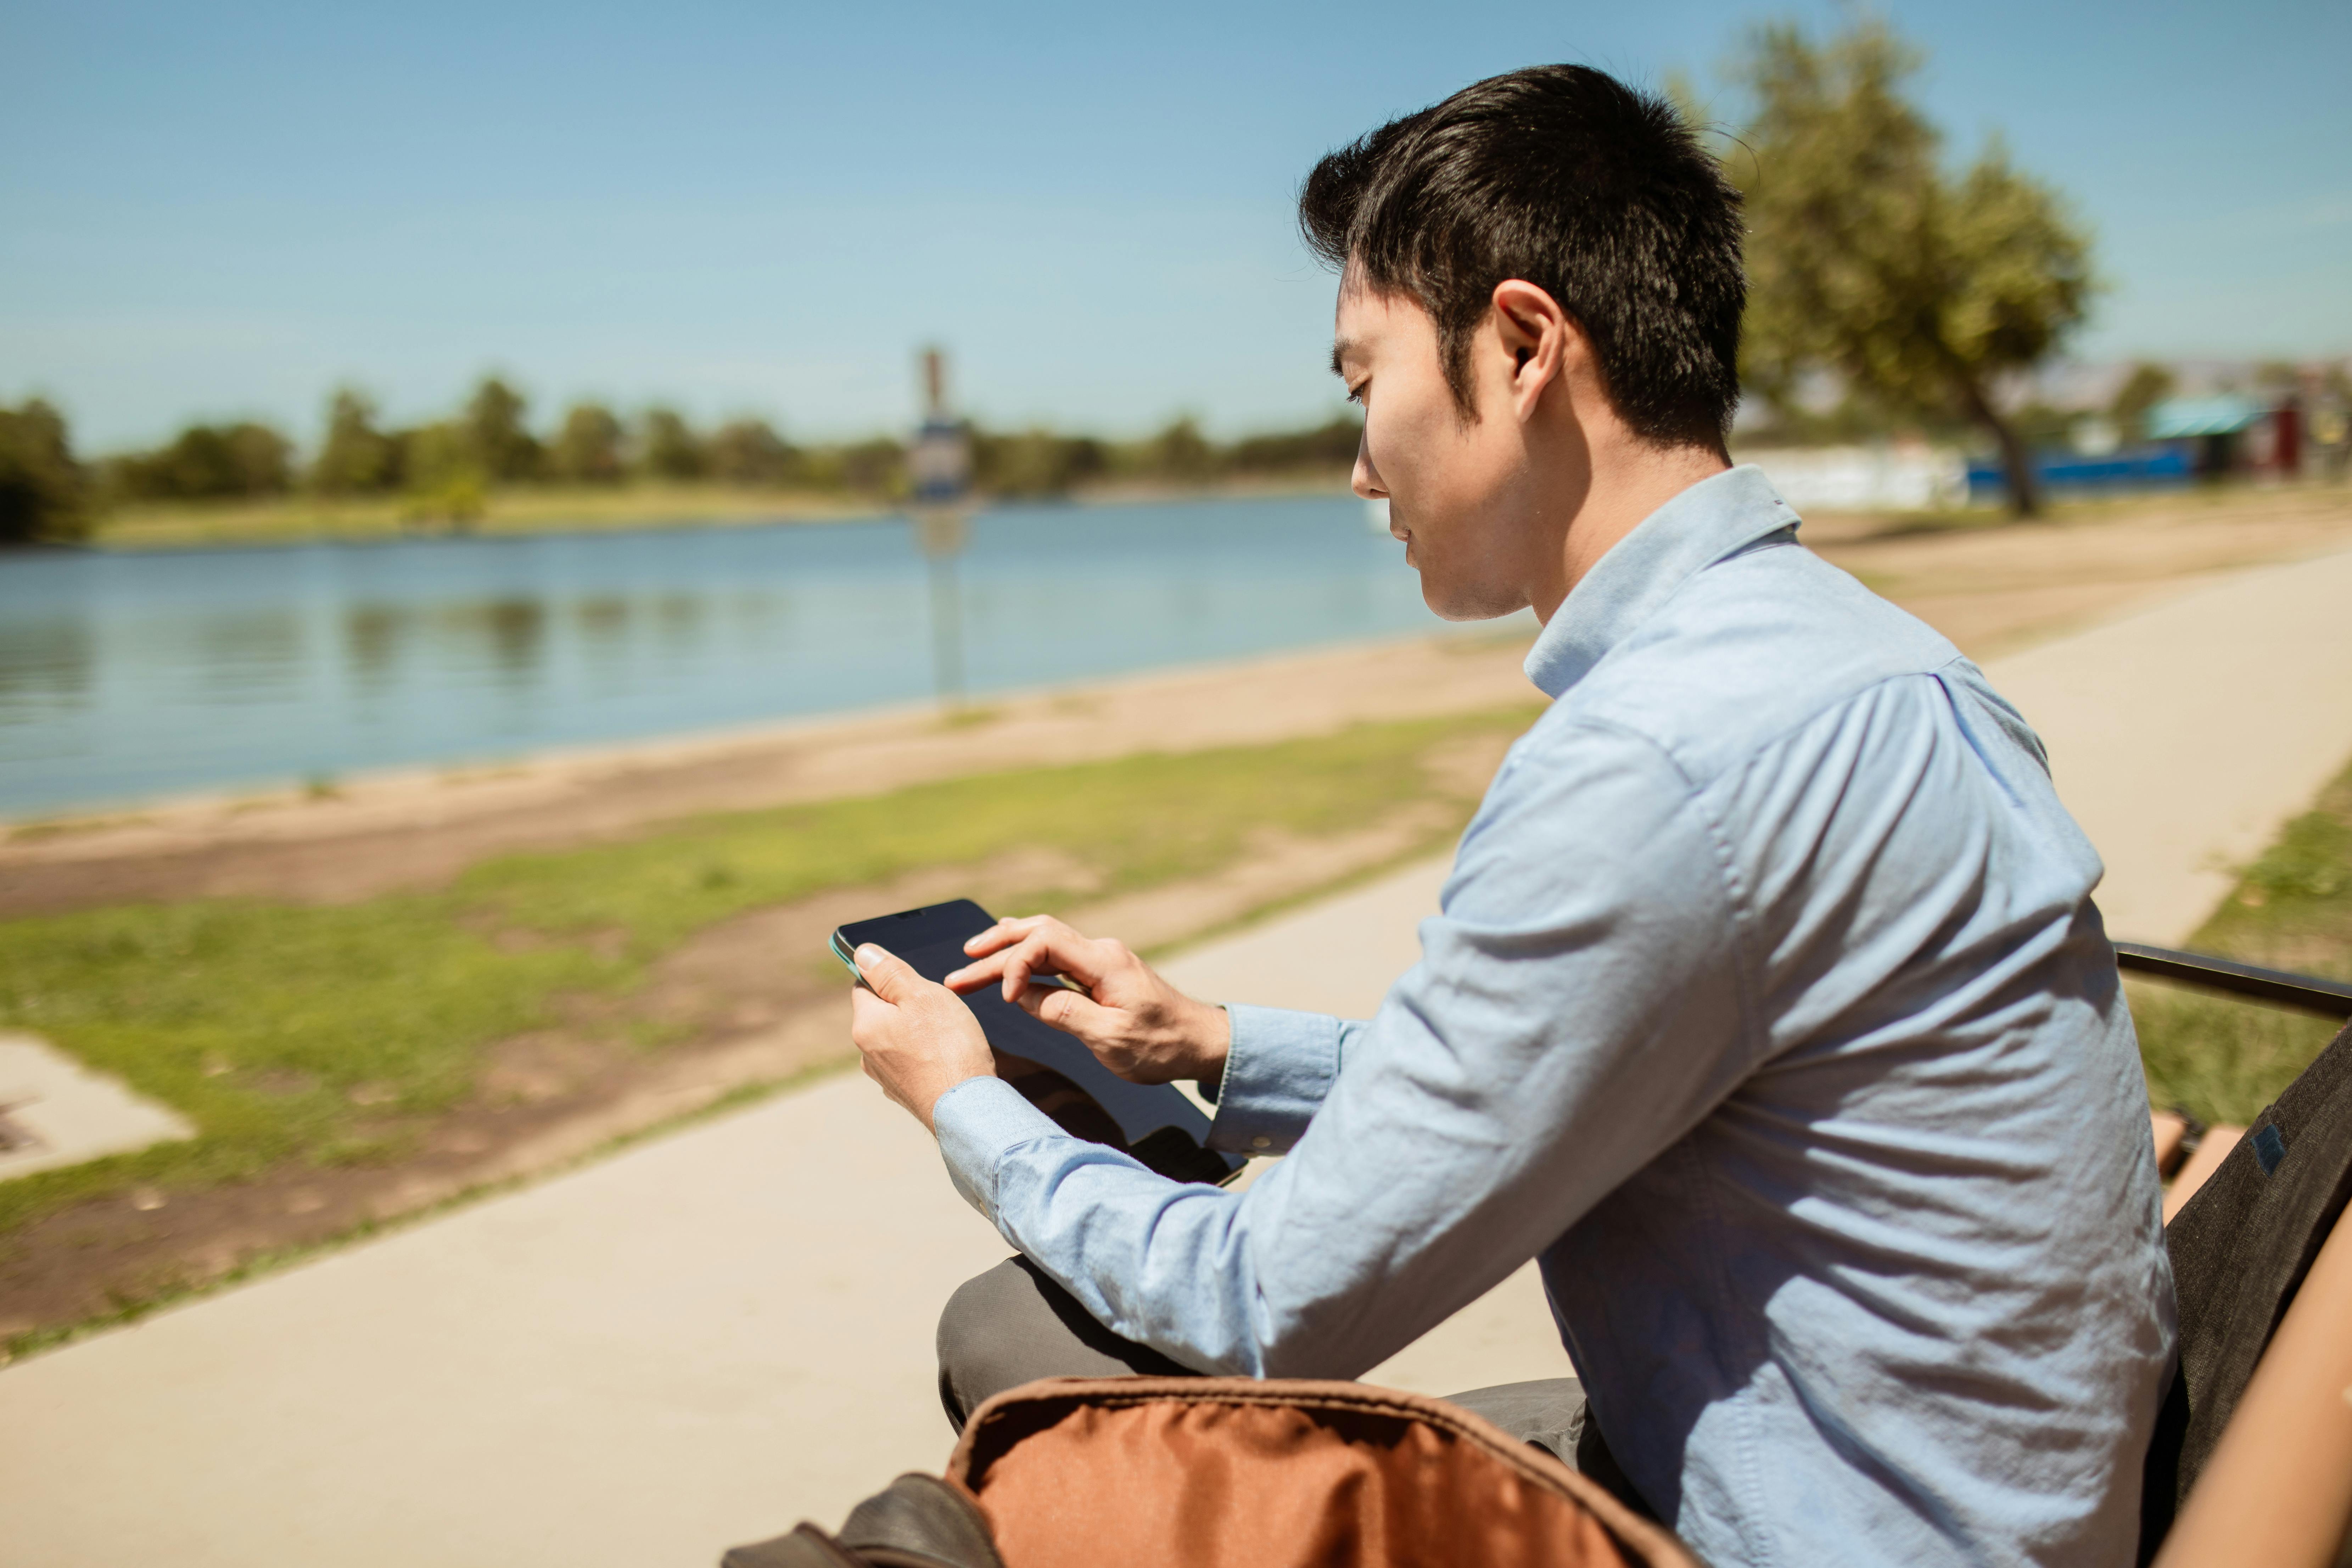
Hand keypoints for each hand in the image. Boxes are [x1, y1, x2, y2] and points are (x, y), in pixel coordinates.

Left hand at [847, 943, 995, 1130]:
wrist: (969, 1110)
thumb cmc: (948, 1048)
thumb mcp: (922, 995)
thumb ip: (890, 973)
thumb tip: (861, 953)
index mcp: (865, 1025)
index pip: (864, 986)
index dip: (888, 977)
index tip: (915, 982)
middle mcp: (867, 1054)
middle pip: (883, 1014)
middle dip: (908, 1006)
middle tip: (940, 1009)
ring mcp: (886, 1078)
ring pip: (899, 1040)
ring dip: (919, 1033)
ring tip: (949, 1036)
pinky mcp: (906, 1094)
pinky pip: (913, 1064)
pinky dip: (928, 1057)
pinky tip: (950, 1058)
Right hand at [945, 915, 1229, 1085]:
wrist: (1202, 1042)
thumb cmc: (1163, 1046)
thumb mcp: (1112, 1039)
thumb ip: (1065, 1013)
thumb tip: (1022, 996)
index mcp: (1104, 962)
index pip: (1044, 942)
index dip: (1014, 965)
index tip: (1003, 999)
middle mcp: (1101, 952)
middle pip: (1037, 934)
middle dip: (995, 950)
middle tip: (959, 970)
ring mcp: (1101, 960)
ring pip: (1044, 940)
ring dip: (1007, 950)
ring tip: (971, 960)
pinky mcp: (1101, 972)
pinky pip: (1056, 955)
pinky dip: (1026, 957)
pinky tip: (1008, 962)